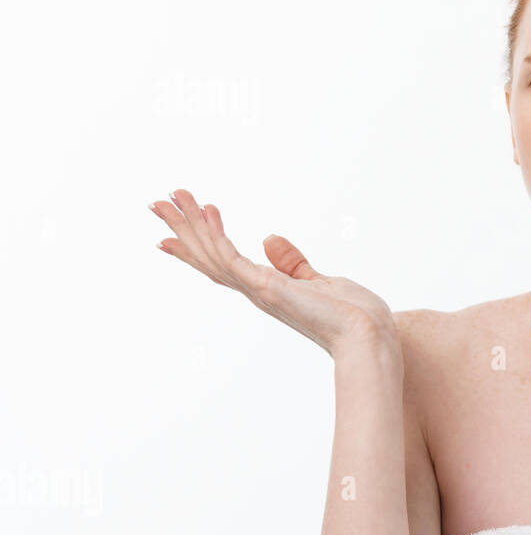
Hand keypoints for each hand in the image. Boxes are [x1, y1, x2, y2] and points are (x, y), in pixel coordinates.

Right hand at [149, 188, 396, 355]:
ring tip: (172, 197)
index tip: (169, 236)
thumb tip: (270, 238)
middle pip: (209, 258)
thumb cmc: (353, 315)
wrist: (370, 337)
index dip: (197, 248)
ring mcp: (260, 291)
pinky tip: (208, 211)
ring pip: (213, 254)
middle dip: (183, 230)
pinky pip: (233, 258)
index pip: (223, 265)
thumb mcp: (320, 281)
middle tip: (156, 204)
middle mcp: (257, 292)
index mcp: (267, 290)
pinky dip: (218, 235)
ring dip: (191, 224)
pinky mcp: (268, 289)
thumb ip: (294, 264)